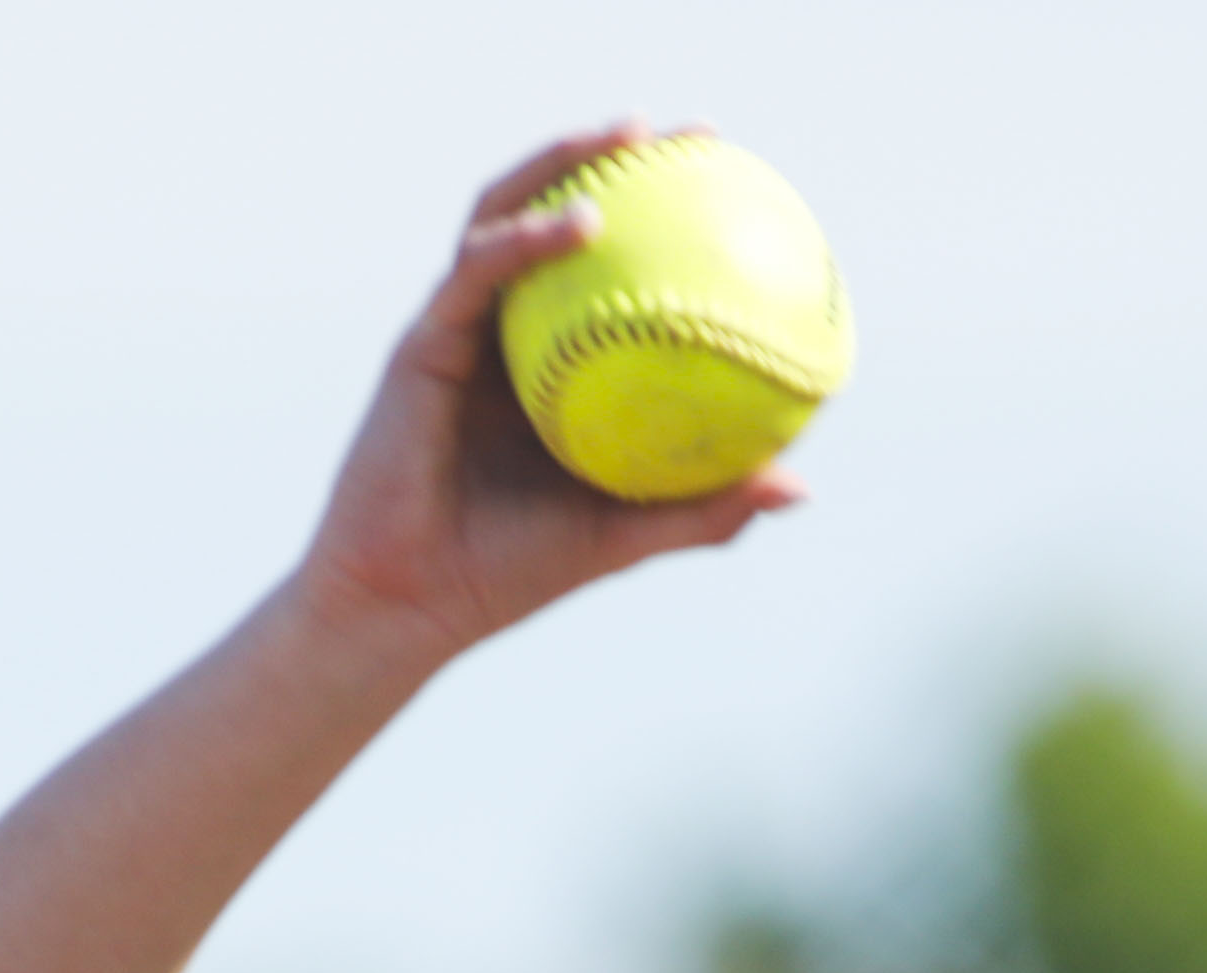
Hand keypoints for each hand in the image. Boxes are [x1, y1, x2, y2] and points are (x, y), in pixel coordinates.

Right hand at [290, 125, 804, 671]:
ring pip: (506, 215)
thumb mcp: (624, 537)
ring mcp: (459, 330)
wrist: (407, 602)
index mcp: (547, 366)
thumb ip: (704, 510)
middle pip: (556, 215)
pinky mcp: (422, 342)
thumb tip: (799, 485)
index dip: (666, 221)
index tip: (733, 189)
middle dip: (619, 157)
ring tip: (629, 136)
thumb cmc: (509, 574)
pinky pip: (478, 271)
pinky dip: (527, 238)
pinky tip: (583, 218)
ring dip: (564, 164)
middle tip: (693, 134)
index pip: (608, 272)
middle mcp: (503, 334)